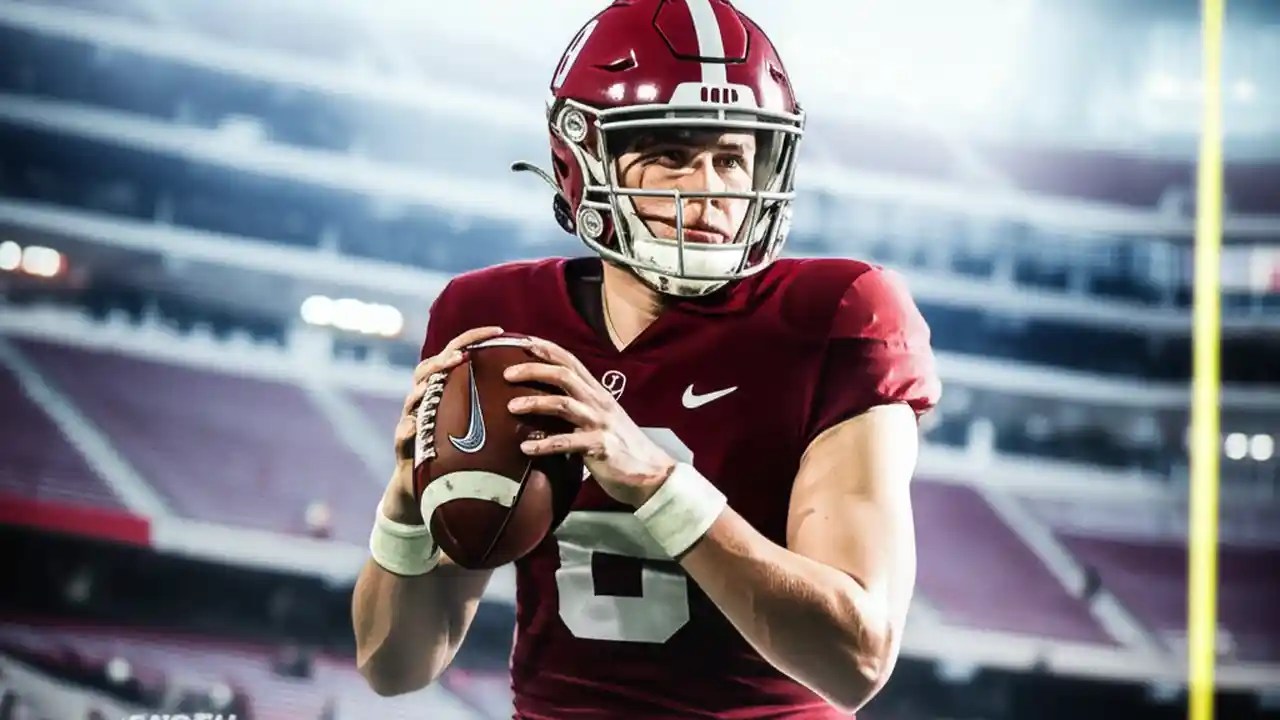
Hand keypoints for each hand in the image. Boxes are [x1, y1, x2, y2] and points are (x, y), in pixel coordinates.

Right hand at [386, 325, 505, 523]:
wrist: (428, 491)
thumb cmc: (462, 457)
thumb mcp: (482, 431)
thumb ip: (500, 409)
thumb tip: (542, 393)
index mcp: (446, 392)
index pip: (457, 355)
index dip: (474, 339)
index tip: (497, 330)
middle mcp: (425, 402)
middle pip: (427, 371)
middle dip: (441, 360)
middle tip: (459, 356)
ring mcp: (411, 422)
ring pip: (412, 399)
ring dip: (422, 388)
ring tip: (436, 382)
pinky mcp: (404, 448)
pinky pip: (401, 436)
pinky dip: (406, 430)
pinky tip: (412, 427)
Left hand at [505, 338, 675, 507]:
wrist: (652, 472)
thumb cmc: (620, 446)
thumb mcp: (600, 418)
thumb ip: (577, 406)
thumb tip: (543, 402)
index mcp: (597, 392)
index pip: (570, 361)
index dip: (546, 349)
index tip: (521, 341)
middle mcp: (599, 402)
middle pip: (564, 375)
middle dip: (534, 369)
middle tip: (506, 372)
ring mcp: (600, 423)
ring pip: (564, 404)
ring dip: (536, 402)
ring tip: (510, 407)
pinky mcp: (600, 447)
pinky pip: (568, 443)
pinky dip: (545, 444)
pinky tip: (525, 448)